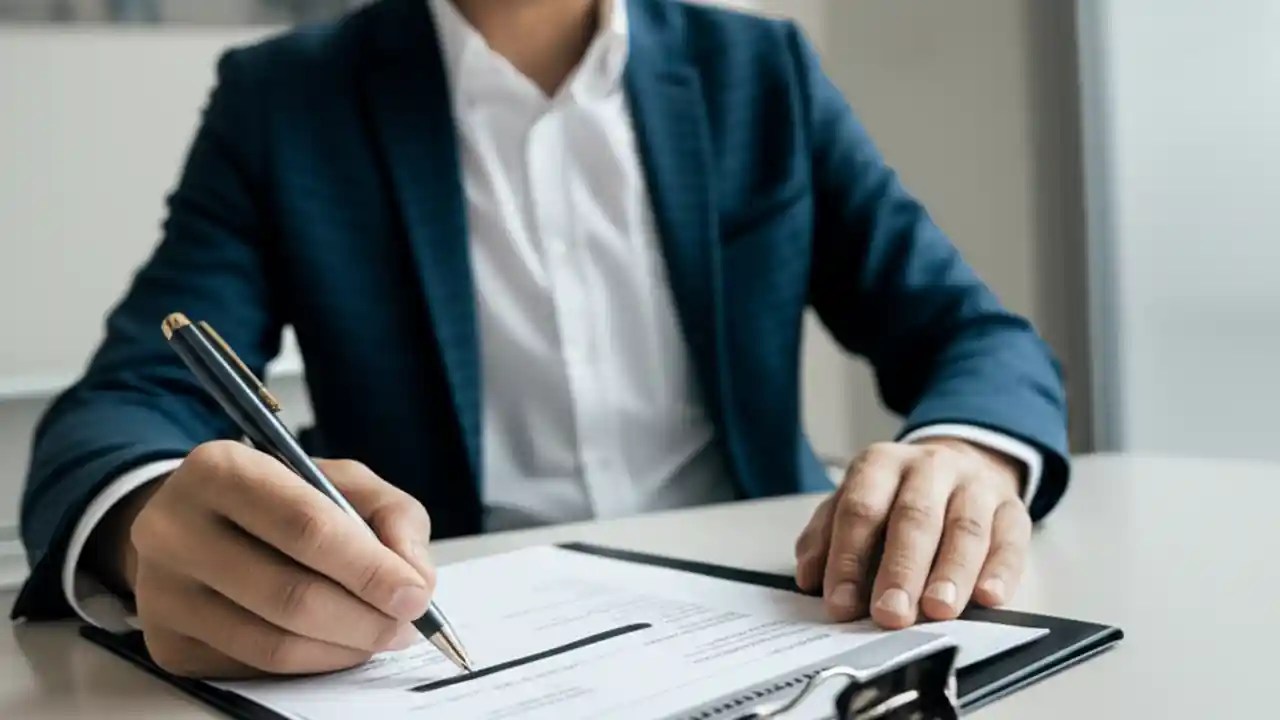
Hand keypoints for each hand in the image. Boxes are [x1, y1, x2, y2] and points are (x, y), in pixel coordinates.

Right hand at [108, 441, 435, 677]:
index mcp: (219, 469)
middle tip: (407, 624)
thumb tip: (414, 578)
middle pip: (290, 594)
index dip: (369, 567)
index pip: (306, 526)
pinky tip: (336, 643)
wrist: (195, 523)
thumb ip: (391, 515)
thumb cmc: (280, 499)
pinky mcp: (165, 644)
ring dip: (344, 647)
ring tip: (380, 633)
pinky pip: (255, 668)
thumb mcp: (339, 480)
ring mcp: (161, 592)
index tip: (414, 593)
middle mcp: (173, 529)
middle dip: (365, 617)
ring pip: (273, 643)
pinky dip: (312, 663)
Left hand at [793, 439, 1029, 628]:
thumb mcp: (856, 502)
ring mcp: (976, 486)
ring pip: (965, 528)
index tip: (842, 602)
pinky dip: (1000, 571)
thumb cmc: (897, 496)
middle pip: (914, 517)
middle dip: (901, 570)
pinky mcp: (1013, 510)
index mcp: (882, 464)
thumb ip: (826, 536)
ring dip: (951, 573)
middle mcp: (930, 468)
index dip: (848, 558)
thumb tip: (809, 577)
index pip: (861, 509)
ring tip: (937, 611)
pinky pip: (1011, 540)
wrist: (958, 464)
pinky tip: (988, 598)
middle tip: (890, 614)